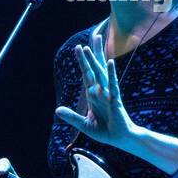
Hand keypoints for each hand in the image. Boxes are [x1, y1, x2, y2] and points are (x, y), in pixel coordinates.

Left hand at [54, 33, 135, 148]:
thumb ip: (71, 117)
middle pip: (94, 69)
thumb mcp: (84, 125)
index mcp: (93, 95)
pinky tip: (109, 62)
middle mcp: (100, 91)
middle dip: (90, 54)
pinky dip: (110, 73)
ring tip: (89, 47)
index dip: (83, 62)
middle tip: (89, 38)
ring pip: (100, 73)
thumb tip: (57, 111)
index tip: (79, 48)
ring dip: (94, 60)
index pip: (87, 75)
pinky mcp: (115, 100)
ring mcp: (108, 94)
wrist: (120, 139)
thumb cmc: (105, 131)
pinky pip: (112, 84)